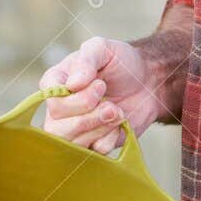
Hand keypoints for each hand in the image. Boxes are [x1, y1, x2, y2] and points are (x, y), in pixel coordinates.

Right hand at [39, 35, 162, 153]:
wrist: (149, 82)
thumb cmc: (122, 63)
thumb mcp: (104, 49)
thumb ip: (87, 59)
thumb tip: (73, 84)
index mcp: (57, 82)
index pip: (51, 99)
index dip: (76, 97)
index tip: (101, 84)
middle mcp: (60, 107)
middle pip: (57, 125)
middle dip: (90, 115)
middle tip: (111, 103)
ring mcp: (74, 128)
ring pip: (72, 143)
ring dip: (100, 127)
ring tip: (117, 111)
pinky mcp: (92, 143)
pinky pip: (94, 151)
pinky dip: (110, 138)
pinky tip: (118, 124)